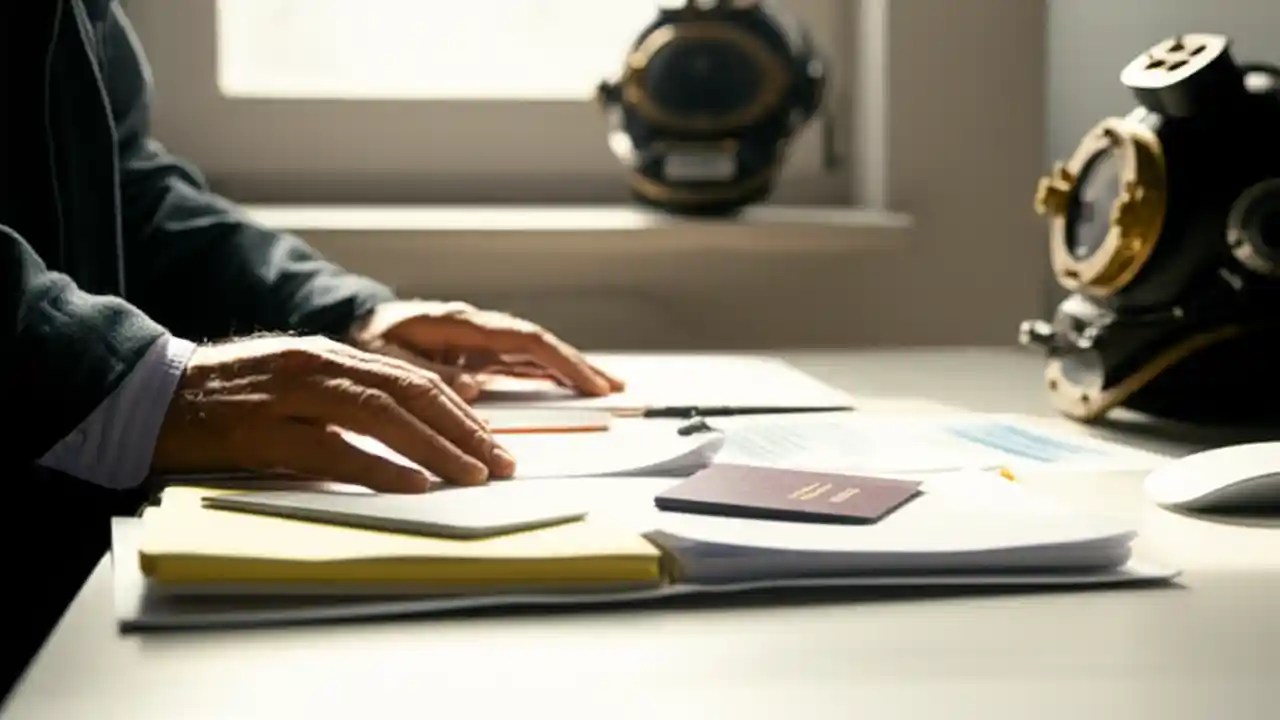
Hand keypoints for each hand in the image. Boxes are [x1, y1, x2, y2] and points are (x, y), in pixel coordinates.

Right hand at [151, 335, 515, 492]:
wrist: (150, 394)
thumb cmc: (227, 395)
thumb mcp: (295, 381)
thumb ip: (345, 396)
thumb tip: (405, 429)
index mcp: (329, 354)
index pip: (411, 380)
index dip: (458, 411)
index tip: (491, 441)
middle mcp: (317, 366)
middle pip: (407, 395)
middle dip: (462, 431)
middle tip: (499, 463)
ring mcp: (289, 396)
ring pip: (380, 417)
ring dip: (434, 448)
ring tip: (471, 476)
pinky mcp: (261, 432)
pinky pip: (331, 450)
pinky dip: (377, 467)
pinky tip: (412, 484)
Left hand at [350, 300, 624, 401]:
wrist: (353, 322)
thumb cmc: (367, 339)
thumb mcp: (386, 358)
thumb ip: (428, 373)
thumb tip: (473, 390)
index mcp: (461, 324)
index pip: (524, 340)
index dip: (560, 362)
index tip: (589, 384)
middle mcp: (478, 329)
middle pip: (539, 345)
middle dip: (578, 366)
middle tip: (614, 390)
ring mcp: (479, 341)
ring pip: (534, 353)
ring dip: (569, 370)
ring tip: (604, 389)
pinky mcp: (476, 353)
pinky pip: (519, 362)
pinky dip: (546, 374)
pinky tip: (568, 388)